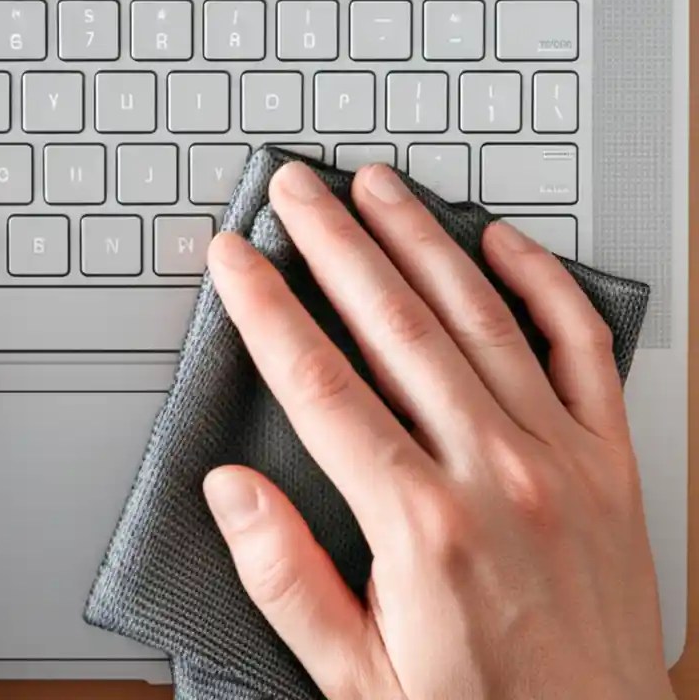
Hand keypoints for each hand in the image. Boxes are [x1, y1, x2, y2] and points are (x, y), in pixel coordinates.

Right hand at [203, 162, 673, 699]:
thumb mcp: (355, 675)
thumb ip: (285, 578)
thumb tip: (230, 492)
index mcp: (420, 523)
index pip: (319, 384)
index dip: (266, 309)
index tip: (237, 260)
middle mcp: (494, 472)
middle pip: (395, 325)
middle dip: (334, 244)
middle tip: (297, 189)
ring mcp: (559, 457)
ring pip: (479, 317)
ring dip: (421, 241)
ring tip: (378, 187)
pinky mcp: (609, 461)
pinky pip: (581, 347)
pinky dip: (544, 285)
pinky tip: (504, 242)